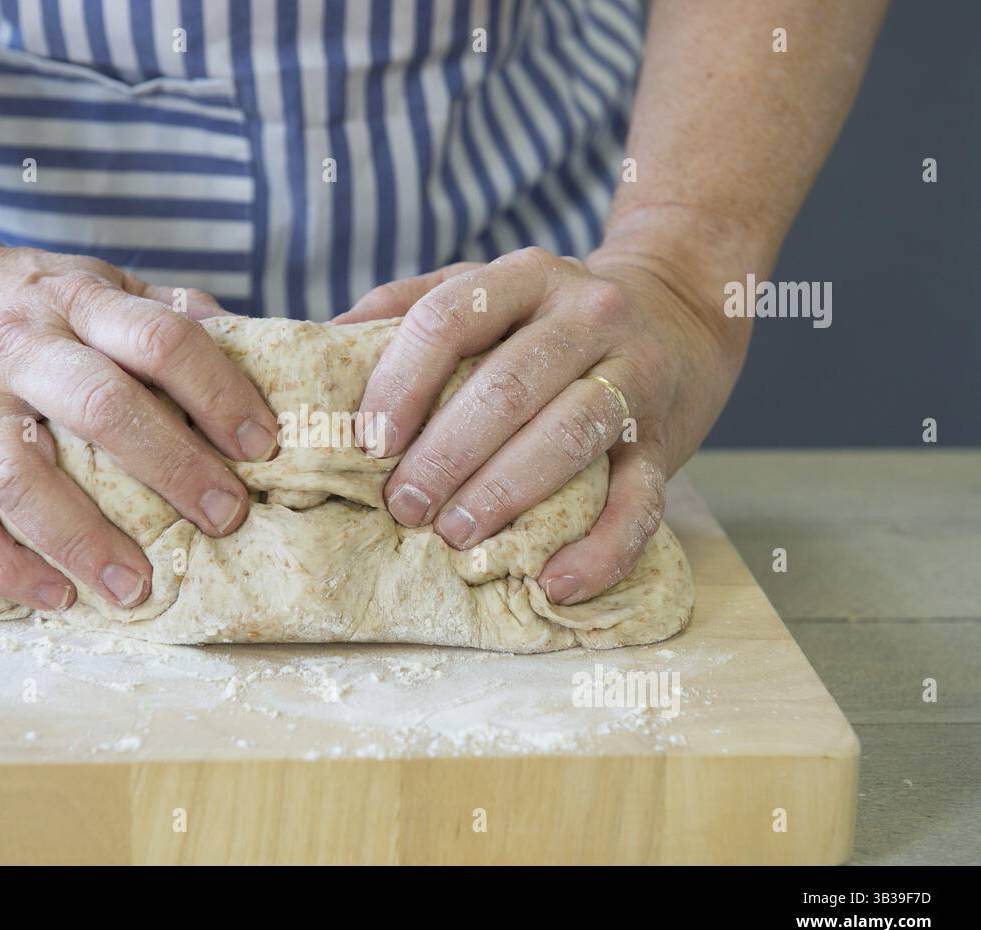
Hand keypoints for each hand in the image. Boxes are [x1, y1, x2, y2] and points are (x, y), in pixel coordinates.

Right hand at [0, 226, 278, 612]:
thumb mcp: (90, 280)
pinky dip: (3, 568)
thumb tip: (249, 344)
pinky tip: (55, 598)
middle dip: (173, 468)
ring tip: (136, 587)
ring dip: (82, 539)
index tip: (261, 445)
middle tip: (226, 517)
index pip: (160, 340)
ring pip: (22, 477)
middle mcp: (21, 348)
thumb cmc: (16, 293)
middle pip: (102, 407)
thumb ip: (162, 310)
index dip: (218, 392)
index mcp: (77, 302)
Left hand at [333, 246, 746, 604]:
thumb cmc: (548, 318)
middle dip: (445, 454)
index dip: (402, 381)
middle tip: (402, 507)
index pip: (450, 317)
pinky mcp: (668, 438)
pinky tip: (556, 584)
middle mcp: (586, 314)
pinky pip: (641, 499)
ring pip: (570, 433)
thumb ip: (404, 308)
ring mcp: (635, 374)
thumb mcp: (484, 288)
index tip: (369, 442)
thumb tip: (318, 344)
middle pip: (507, 386)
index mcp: (524, 276)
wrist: (680, 312)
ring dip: (505, 492)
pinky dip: (600, 549)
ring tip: (456, 537)